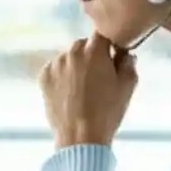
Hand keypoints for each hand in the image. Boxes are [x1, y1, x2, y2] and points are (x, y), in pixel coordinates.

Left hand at [38, 31, 136, 148]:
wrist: (80, 136)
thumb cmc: (107, 111)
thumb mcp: (127, 86)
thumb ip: (128, 62)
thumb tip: (124, 53)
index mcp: (93, 50)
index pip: (103, 33)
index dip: (109, 43)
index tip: (113, 55)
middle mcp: (71, 52)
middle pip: (83, 44)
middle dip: (92, 55)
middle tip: (99, 76)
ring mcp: (55, 64)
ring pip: (68, 57)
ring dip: (76, 65)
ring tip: (83, 88)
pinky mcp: (43, 77)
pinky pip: (55, 69)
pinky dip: (62, 75)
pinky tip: (70, 92)